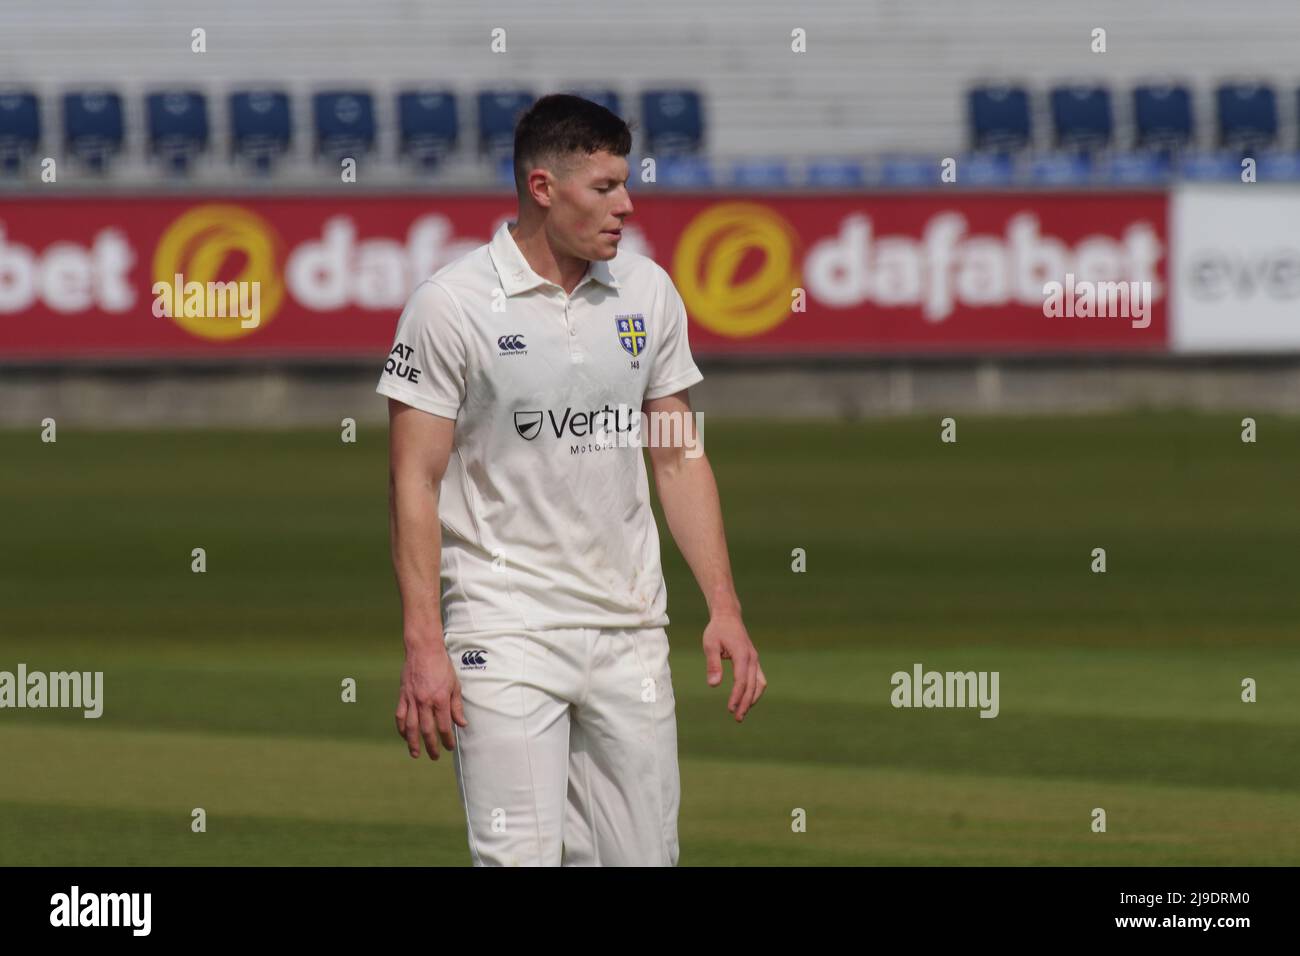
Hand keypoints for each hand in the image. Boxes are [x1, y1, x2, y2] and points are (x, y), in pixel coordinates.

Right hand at [395, 639, 467, 758]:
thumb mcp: (455, 685)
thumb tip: (462, 723)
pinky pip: (400, 715)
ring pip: (410, 726)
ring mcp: (412, 699)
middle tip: (434, 756)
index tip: (449, 747)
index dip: (447, 739)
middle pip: (427, 730)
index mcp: (440, 700)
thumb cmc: (442, 666)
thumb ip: (457, 706)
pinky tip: (404, 736)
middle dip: (431, 746)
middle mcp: (425, 702)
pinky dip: (401, 728)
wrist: (424, 650)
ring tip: (415, 753)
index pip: (444, 726)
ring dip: (413, 742)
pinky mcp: (403, 695)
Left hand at [702, 614, 765, 721]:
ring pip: (759, 684)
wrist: (728, 616)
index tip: (730, 709)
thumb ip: (713, 664)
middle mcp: (752, 658)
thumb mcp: (710, 645)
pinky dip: (754, 691)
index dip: (736, 696)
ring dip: (752, 699)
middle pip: (752, 686)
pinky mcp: (753, 660)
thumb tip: (713, 685)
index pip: (741, 681)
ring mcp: (755, 659)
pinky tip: (746, 700)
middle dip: (745, 703)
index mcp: (742, 655)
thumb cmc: (717, 630)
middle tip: (737, 718)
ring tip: (742, 712)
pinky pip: (758, 679)